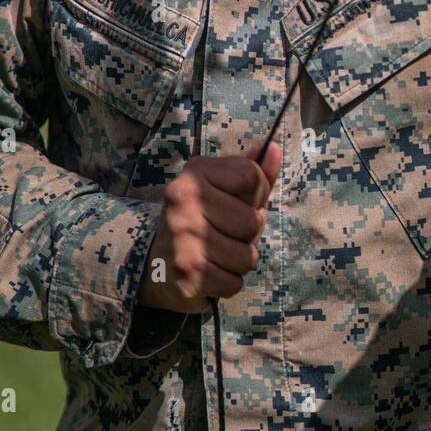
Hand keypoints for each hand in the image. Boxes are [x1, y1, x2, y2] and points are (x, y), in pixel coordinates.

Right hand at [137, 143, 282, 314]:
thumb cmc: (203, 220)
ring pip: (247, 256)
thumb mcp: (226, 189)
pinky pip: (233, 282)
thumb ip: (253, 171)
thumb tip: (273, 148)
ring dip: (240, 260)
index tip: (240, 203)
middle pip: (253, 220)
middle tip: (226, 232)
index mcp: (196, 172)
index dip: (257, 195)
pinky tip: (211, 271)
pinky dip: (228, 282)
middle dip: (249, 233)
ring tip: (220, 253)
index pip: (251, 176)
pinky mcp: (186, 272)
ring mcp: (183, 237)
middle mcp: (184, 200)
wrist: (157, 263)